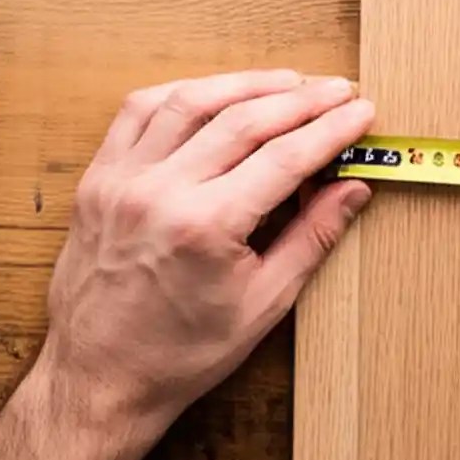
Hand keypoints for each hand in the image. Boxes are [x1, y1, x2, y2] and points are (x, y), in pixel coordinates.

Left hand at [0, 70, 374, 459]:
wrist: (100, 378)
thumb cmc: (182, 352)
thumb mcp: (265, 303)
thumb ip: (313, 236)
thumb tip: (354, 189)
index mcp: (206, 227)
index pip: (285, 156)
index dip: (332, 129)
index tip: (361, 111)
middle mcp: (159, 193)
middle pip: (244, 119)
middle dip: (301, 99)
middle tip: (338, 89)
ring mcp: (122, 181)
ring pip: (191, 102)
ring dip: (246, 84)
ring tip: (289, 81)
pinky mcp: (98, 180)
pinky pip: (140, 112)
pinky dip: (184, 93)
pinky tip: (218, 92)